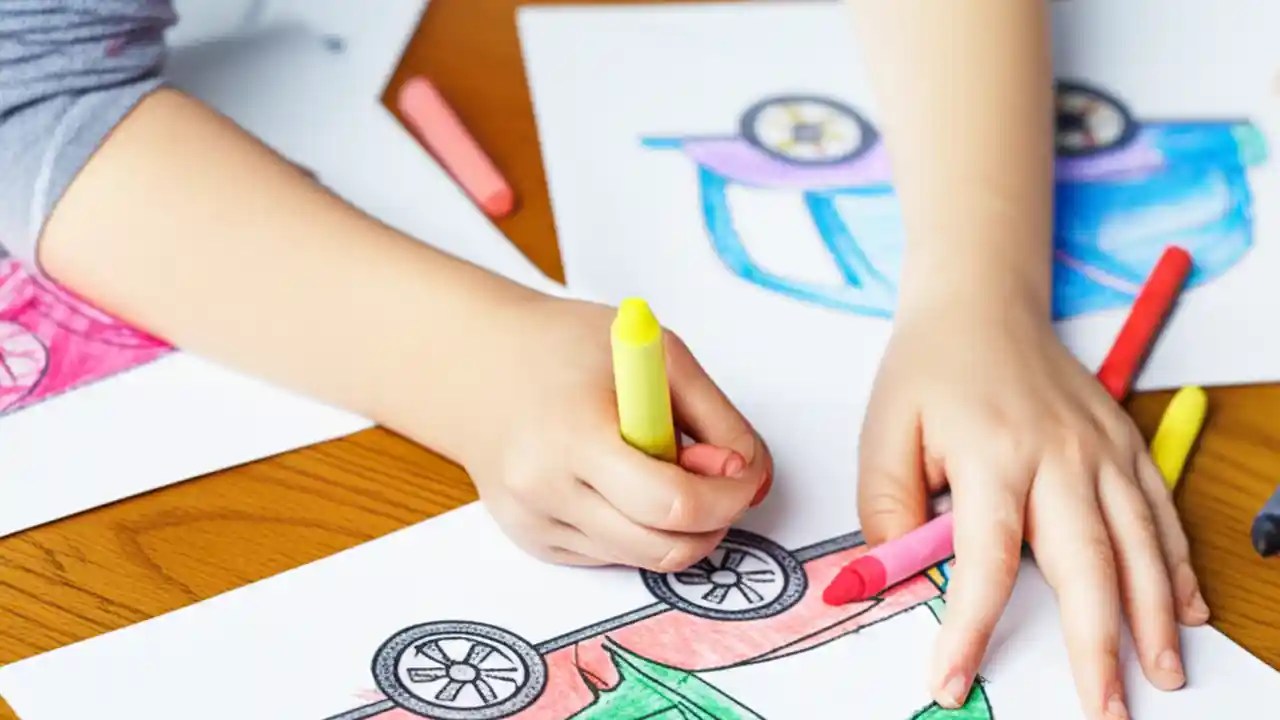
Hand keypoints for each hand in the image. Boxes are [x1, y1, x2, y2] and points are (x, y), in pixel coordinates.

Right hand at [414, 293, 772, 571]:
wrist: (478, 365)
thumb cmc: (565, 349)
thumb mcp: (655, 355)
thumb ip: (715, 418)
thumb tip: (751, 478)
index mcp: (574, 435)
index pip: (672, 503)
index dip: (727, 497)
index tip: (743, 475)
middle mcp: (545, 490)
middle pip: (663, 548)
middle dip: (713, 521)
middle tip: (718, 480)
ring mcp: (534, 523)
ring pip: (643, 559)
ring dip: (676, 527)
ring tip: (661, 468)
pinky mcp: (534, 542)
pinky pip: (613, 556)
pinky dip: (637, 528)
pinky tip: (620, 482)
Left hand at [858, 294, 1208, 719]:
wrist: (980, 304)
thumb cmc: (930, 369)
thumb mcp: (883, 432)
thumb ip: (888, 509)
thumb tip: (900, 578)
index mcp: (992, 453)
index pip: (983, 558)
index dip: (969, 626)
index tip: (952, 680)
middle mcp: (1057, 454)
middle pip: (1084, 561)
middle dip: (1097, 643)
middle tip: (1104, 706)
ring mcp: (1100, 449)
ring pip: (1139, 542)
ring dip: (1154, 614)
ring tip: (1164, 672)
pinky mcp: (1123, 442)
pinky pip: (1159, 510)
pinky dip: (1177, 563)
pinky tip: (1187, 607)